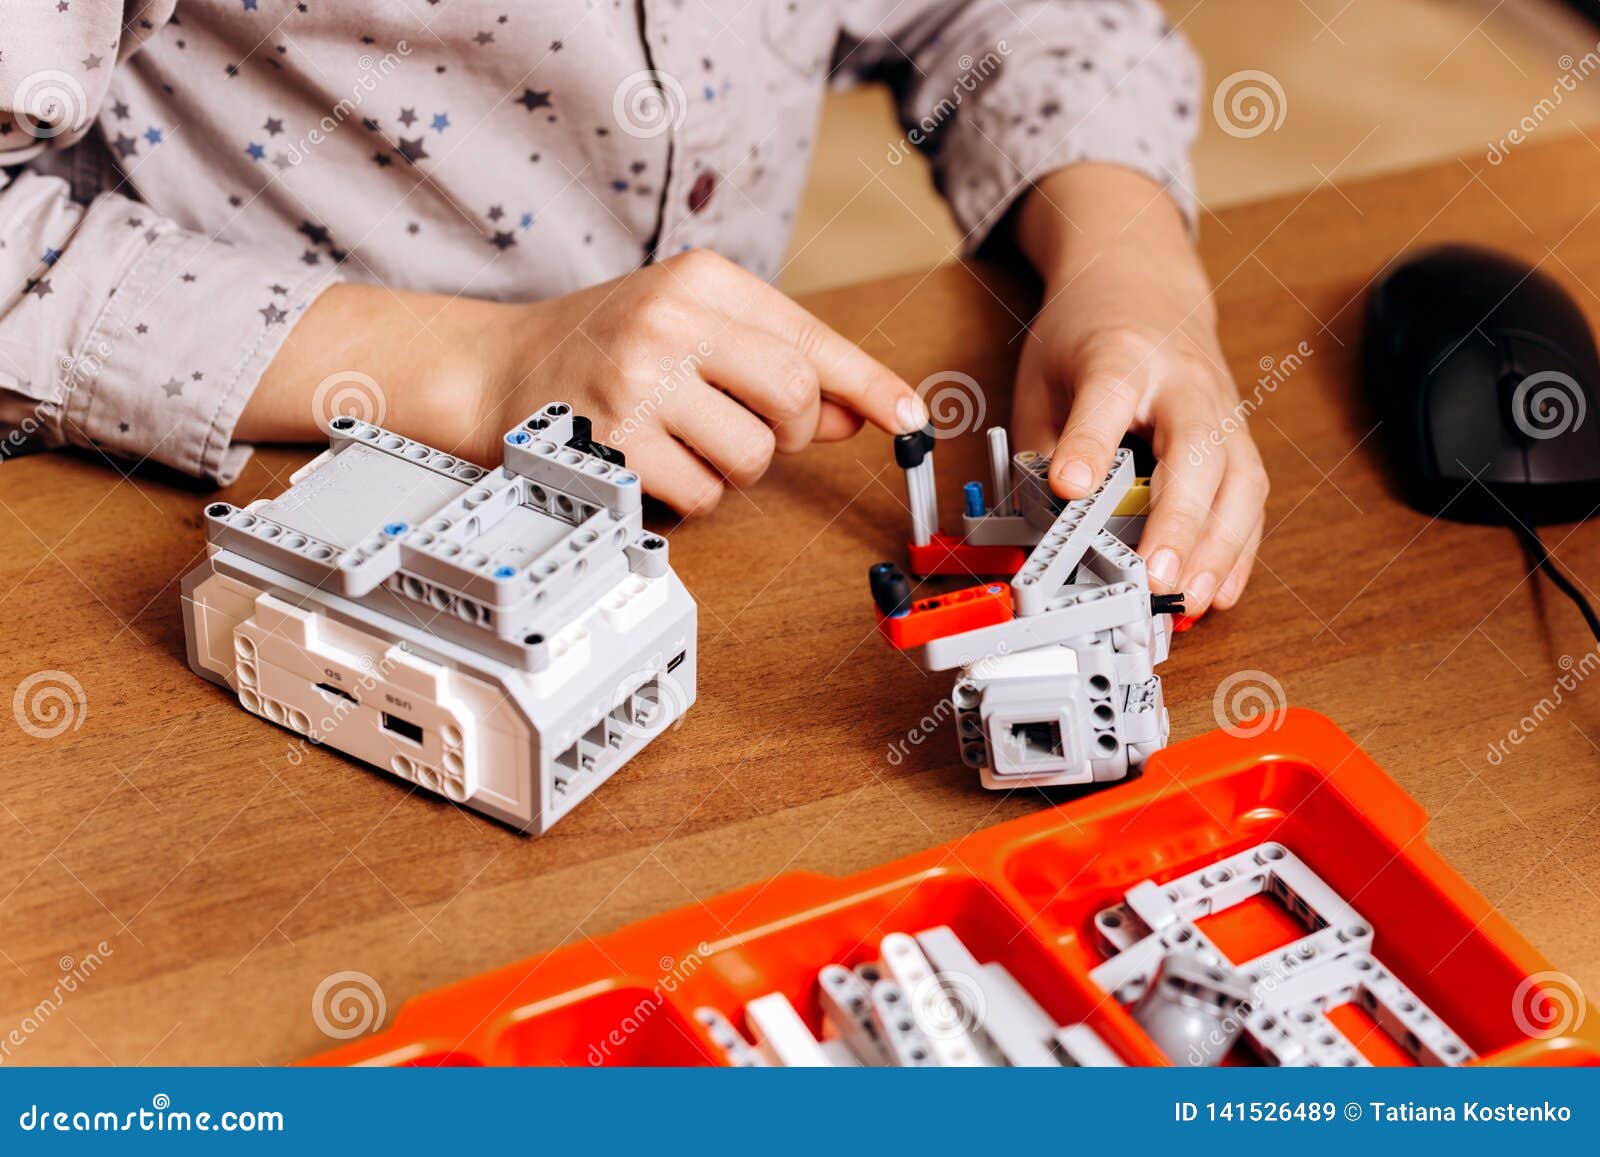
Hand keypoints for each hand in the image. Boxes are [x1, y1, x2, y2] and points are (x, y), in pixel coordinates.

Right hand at [470, 249, 926, 513]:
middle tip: (754, 426)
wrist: (493, 371)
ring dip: (734, 467)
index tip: (911, 416)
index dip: (869, 383)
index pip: (810, 337)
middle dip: (791, 428)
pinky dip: (691, 495)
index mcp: (699, 280)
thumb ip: (773, 364)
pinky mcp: (613, 447)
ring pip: (753, 456)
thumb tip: (857, 412)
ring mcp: (638, 384)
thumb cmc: (601, 348)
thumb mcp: (689, 328)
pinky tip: (652, 463)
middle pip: (795, 395)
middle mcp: (670, 322)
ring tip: (683, 438)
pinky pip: (704, 496)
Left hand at [1010, 166, 1267, 612]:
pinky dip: (1238, 550)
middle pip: (1197, 448)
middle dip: (1180, 519)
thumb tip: (1040, 527)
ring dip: (1220, 549)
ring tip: (1191, 601)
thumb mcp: (1041, 375)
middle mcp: (1184, 382)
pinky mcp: (1239, 439)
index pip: (1108, 397)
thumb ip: (1040, 448)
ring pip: (1239, 480)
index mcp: (1120, 355)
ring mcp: (1222, 410)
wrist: (1142, 285)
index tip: (1069, 485)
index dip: (1090, 443)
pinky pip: (1251, 499)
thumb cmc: (1087, 334)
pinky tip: (1220, 589)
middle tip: (1156, 578)